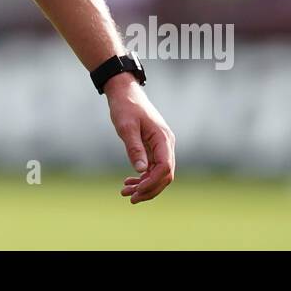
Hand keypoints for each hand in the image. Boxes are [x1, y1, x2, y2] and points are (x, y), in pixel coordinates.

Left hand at [105, 75, 175, 202]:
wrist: (124, 92)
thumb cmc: (125, 106)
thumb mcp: (126, 127)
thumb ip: (134, 148)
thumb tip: (141, 171)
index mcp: (163, 138)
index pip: (165, 168)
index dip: (152, 183)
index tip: (136, 191)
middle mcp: (166, 144)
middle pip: (165, 175)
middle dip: (149, 189)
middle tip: (130, 198)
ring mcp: (161, 146)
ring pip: (158, 173)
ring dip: (144, 185)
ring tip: (125, 192)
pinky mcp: (154, 147)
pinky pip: (152, 167)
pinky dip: (142, 177)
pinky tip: (129, 182)